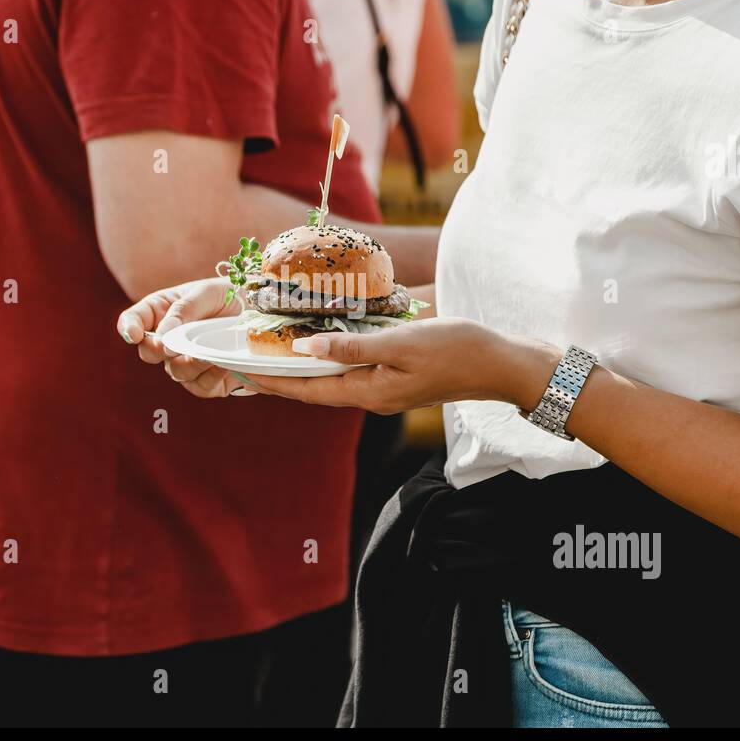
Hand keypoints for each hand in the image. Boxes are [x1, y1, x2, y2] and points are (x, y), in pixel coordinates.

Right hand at [116, 277, 247, 398]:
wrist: (264, 312)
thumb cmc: (230, 295)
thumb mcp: (206, 292)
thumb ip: (183, 310)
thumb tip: (163, 336)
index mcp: (161, 312)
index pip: (133, 320)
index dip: (128, 328)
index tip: (134, 334)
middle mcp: (169, 339)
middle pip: (148, 352)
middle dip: (157, 350)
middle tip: (171, 346)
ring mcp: (186, 361)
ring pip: (175, 372)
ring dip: (187, 365)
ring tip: (204, 355)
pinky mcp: (207, 381)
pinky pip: (200, 387)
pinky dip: (209, 377)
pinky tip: (222, 365)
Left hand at [243, 317, 560, 413]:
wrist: (502, 364)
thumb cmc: (457, 350)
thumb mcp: (402, 344)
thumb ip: (353, 348)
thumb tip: (305, 350)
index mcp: (368, 392)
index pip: (306, 390)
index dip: (269, 380)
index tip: (237, 370)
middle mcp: (371, 396)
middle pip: (313, 389)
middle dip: (277, 376)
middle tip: (244, 360)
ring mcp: (385, 389)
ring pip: (331, 380)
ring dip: (301, 368)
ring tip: (271, 352)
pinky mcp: (396, 378)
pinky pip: (351, 371)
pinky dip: (328, 359)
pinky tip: (320, 345)